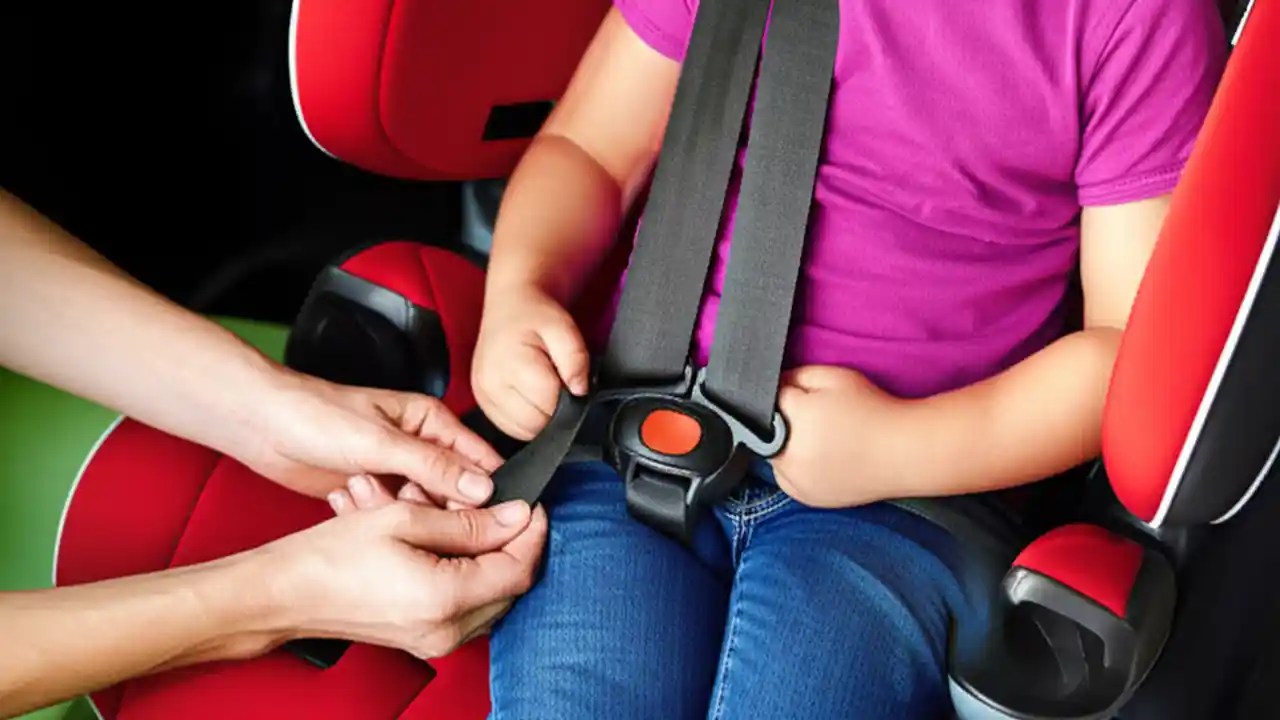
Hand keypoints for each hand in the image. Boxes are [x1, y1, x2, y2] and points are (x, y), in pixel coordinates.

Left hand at [237, 370, 504, 505]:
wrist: (262, 425)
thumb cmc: (316, 415)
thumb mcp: (380, 442)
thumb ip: (433, 465)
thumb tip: (482, 489)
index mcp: (432, 423)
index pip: (480, 463)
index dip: (487, 495)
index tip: (488, 526)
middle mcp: (421, 448)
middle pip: (456, 492)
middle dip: (441, 510)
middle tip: (419, 521)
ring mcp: (397, 472)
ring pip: (424, 508)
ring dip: (405, 514)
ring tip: (372, 502)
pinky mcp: (374, 493)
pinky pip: (394, 516)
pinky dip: (382, 519)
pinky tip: (356, 508)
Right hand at [261, 492, 547, 659]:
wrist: (284, 593)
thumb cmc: (330, 556)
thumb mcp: (405, 517)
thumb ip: (469, 521)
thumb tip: (515, 516)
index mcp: (446, 599)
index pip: (519, 567)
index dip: (531, 532)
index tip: (530, 504)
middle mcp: (446, 630)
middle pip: (510, 584)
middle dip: (510, 541)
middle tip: (497, 507)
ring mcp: (435, 641)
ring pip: (490, 594)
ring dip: (485, 554)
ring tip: (458, 519)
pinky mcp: (423, 640)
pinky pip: (465, 605)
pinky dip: (463, 571)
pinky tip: (439, 542)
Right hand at [473, 285, 590, 439]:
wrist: (510, 304)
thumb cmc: (536, 314)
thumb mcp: (564, 327)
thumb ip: (575, 358)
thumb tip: (579, 390)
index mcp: (511, 366)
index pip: (550, 406)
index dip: (569, 398)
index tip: (570, 380)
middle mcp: (491, 385)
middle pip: (535, 424)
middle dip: (554, 410)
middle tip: (558, 383)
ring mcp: (482, 396)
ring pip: (523, 431)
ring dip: (540, 418)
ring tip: (543, 387)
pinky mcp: (481, 402)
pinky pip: (510, 428)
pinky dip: (526, 420)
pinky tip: (532, 397)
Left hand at [772, 365, 917, 507]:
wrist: (904, 452)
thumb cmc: (873, 409)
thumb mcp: (834, 376)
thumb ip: (797, 376)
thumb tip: (775, 385)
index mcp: (795, 419)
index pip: (771, 400)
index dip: (789, 394)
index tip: (808, 396)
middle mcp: (790, 454)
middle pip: (767, 433)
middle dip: (785, 423)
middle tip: (818, 419)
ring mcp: (797, 481)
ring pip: (775, 458)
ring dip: (787, 448)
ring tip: (821, 440)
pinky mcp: (807, 497)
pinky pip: (787, 480)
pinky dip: (797, 469)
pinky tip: (822, 458)